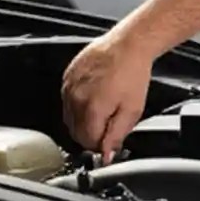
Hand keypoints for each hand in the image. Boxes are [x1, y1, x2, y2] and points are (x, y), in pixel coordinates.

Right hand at [60, 32, 152, 163]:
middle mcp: (75, 98)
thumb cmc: (133, 72)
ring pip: (69, 118)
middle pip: (75, 132)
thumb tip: (106, 156)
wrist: (129, 44)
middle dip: (91, 134)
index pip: (87, 142)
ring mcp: (68, 86)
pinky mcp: (67, 77)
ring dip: (83, 120)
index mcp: (91, 109)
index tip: (109, 139)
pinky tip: (94, 96)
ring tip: (103, 108)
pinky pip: (67, 100)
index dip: (100, 145)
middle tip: (108, 125)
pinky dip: (78, 105)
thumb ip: (116, 136)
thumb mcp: (133, 110)